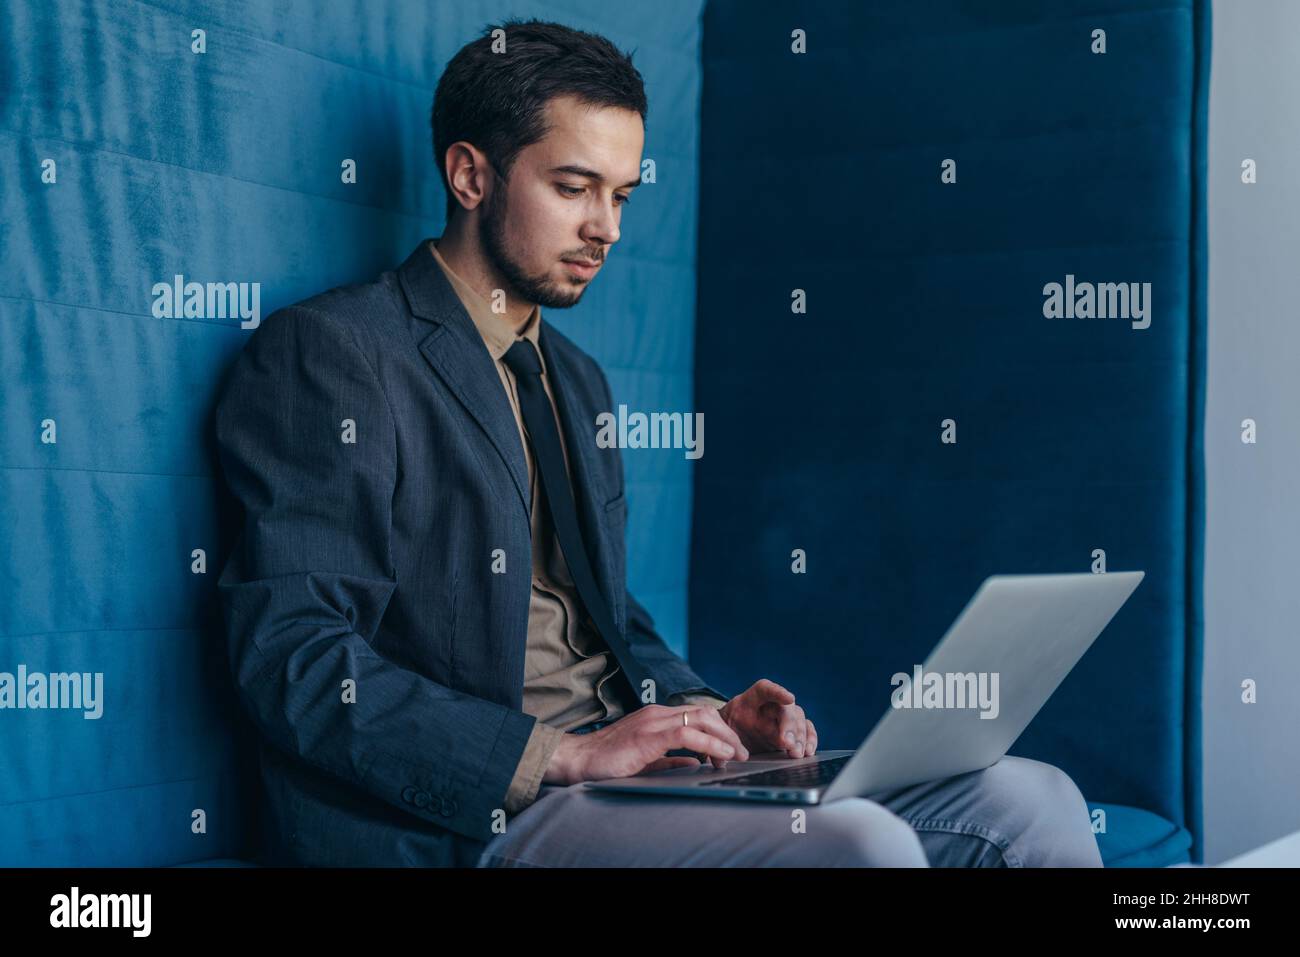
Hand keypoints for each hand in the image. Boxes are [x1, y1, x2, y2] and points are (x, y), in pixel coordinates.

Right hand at [545, 704, 750, 784]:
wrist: (578, 759)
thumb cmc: (607, 761)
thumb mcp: (646, 760)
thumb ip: (670, 760)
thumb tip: (695, 764)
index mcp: (656, 717)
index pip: (697, 714)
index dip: (719, 730)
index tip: (731, 750)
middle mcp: (657, 713)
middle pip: (704, 712)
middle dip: (727, 732)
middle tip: (741, 753)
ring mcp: (653, 721)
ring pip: (700, 719)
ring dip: (723, 737)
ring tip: (736, 755)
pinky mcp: (648, 735)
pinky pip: (687, 734)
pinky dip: (709, 744)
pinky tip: (719, 756)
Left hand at [717, 679, 816, 758]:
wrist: (730, 739)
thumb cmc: (724, 731)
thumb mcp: (719, 732)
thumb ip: (722, 740)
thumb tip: (723, 757)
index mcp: (749, 700)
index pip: (764, 689)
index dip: (777, 692)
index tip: (789, 698)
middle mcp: (770, 706)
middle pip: (786, 708)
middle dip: (789, 725)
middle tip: (788, 743)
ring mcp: (782, 719)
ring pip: (799, 720)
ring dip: (800, 736)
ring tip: (797, 753)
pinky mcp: (792, 733)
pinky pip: (806, 730)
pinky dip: (809, 739)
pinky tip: (808, 751)